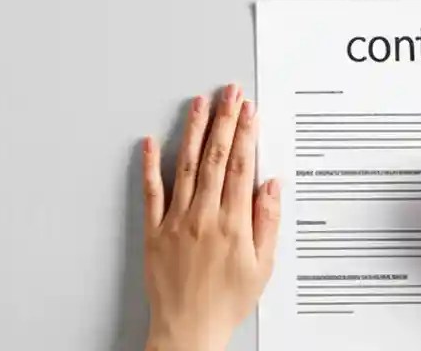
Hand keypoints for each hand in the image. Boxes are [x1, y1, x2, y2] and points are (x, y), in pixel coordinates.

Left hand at [140, 84, 280, 350]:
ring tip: (199, 104)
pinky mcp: (155, 232)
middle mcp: (203, 216)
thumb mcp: (262, 266)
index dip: (246, 134)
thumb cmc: (226, 302)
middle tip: (228, 94)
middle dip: (224, 120)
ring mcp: (177, 222)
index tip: (249, 111)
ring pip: (187, 166)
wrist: (189, 330)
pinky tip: (152, 143)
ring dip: (194, 131)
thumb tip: (269, 186)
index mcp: (232, 223)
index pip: (242, 166)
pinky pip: (152, 193)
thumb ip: (266, 222)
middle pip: (217, 158)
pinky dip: (151, 166)